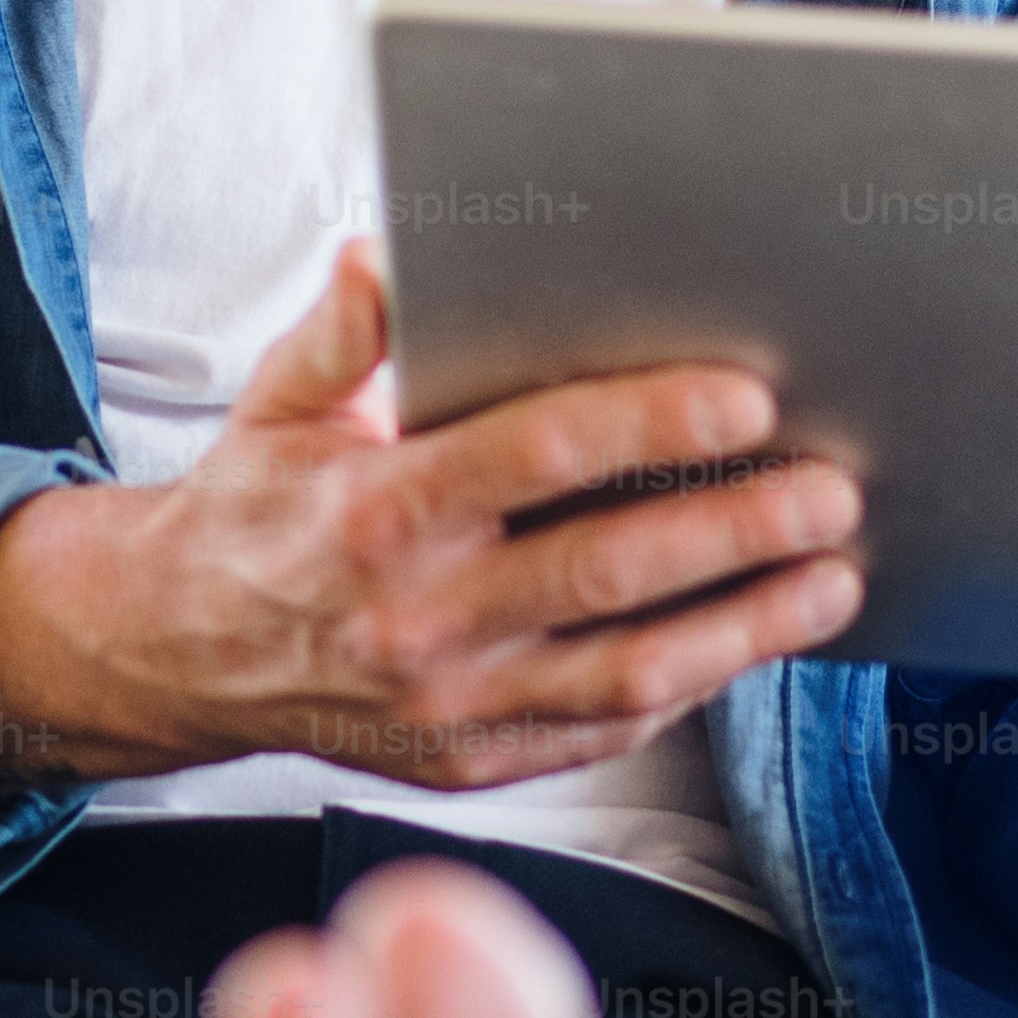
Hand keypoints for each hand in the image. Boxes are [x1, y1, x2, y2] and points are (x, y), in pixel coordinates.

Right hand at [0, 244, 866, 794]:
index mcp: (373, 511)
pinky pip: (606, 728)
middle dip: (734, 528)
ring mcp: (451, 707)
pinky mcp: (476, 764)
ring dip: (746, 624)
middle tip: (832, 487)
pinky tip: (757, 634)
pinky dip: (692, 683)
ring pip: (629, 670)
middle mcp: (416, 619)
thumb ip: (345, 329)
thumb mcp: (280, 400)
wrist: (183, 653)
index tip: (747, 398)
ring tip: (834, 574)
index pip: (533, 456)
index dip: (646, 423)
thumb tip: (386, 254)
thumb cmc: (260, 506)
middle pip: (607, 571)